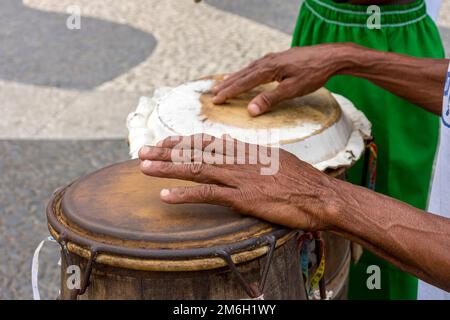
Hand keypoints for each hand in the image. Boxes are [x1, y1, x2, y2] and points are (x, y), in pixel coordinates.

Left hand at [138, 134, 341, 230]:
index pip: (207, 142)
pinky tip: (165, 195)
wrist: (320, 195)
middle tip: (142, 150)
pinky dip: (185, 195)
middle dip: (166, 152)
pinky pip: (209, 195)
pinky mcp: (243, 198)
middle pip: (196, 153)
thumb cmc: (300, 179)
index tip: (164, 141)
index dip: (182, 141)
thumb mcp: (273, 158)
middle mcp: (238, 160)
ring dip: (167, 168)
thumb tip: (230, 142)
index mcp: (245, 150)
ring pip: (196, 169)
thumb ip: (249, 152)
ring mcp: (239, 178)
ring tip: (143, 167)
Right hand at [212, 44, 348, 115]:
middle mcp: (268, 61)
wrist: (331, 56)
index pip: (244, 82)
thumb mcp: (292, 90)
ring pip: (249, 69)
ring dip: (235, 78)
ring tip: (223, 84)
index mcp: (268, 68)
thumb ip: (270, 99)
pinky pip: (256, 67)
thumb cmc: (313, 73)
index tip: (216, 99)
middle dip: (227, 84)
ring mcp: (273, 58)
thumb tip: (250, 110)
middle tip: (213, 93)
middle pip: (242, 74)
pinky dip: (246, 73)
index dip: (229, 92)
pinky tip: (247, 75)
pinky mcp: (279, 58)